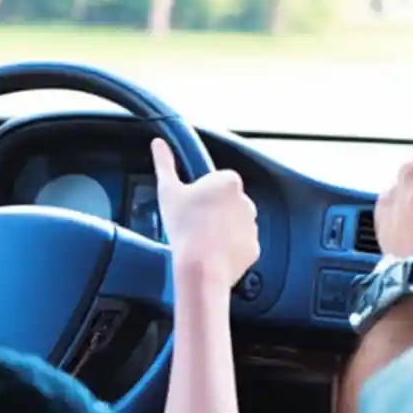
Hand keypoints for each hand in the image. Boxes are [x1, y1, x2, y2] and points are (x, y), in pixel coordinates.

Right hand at [152, 138, 259, 288]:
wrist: (200, 269)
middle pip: (227, 202)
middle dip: (214, 210)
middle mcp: (246, 200)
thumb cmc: (184, 228)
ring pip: (234, 223)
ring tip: (202, 242)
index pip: (217, 182)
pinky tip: (213, 254)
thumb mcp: (168, 192)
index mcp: (228, 181)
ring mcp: (252, 225)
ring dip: (222, 229)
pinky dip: (230, 248)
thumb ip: (164, 164)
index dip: (202, 194)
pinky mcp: (254, 247)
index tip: (191, 207)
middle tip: (194, 225)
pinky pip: (241, 244)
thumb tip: (158, 143)